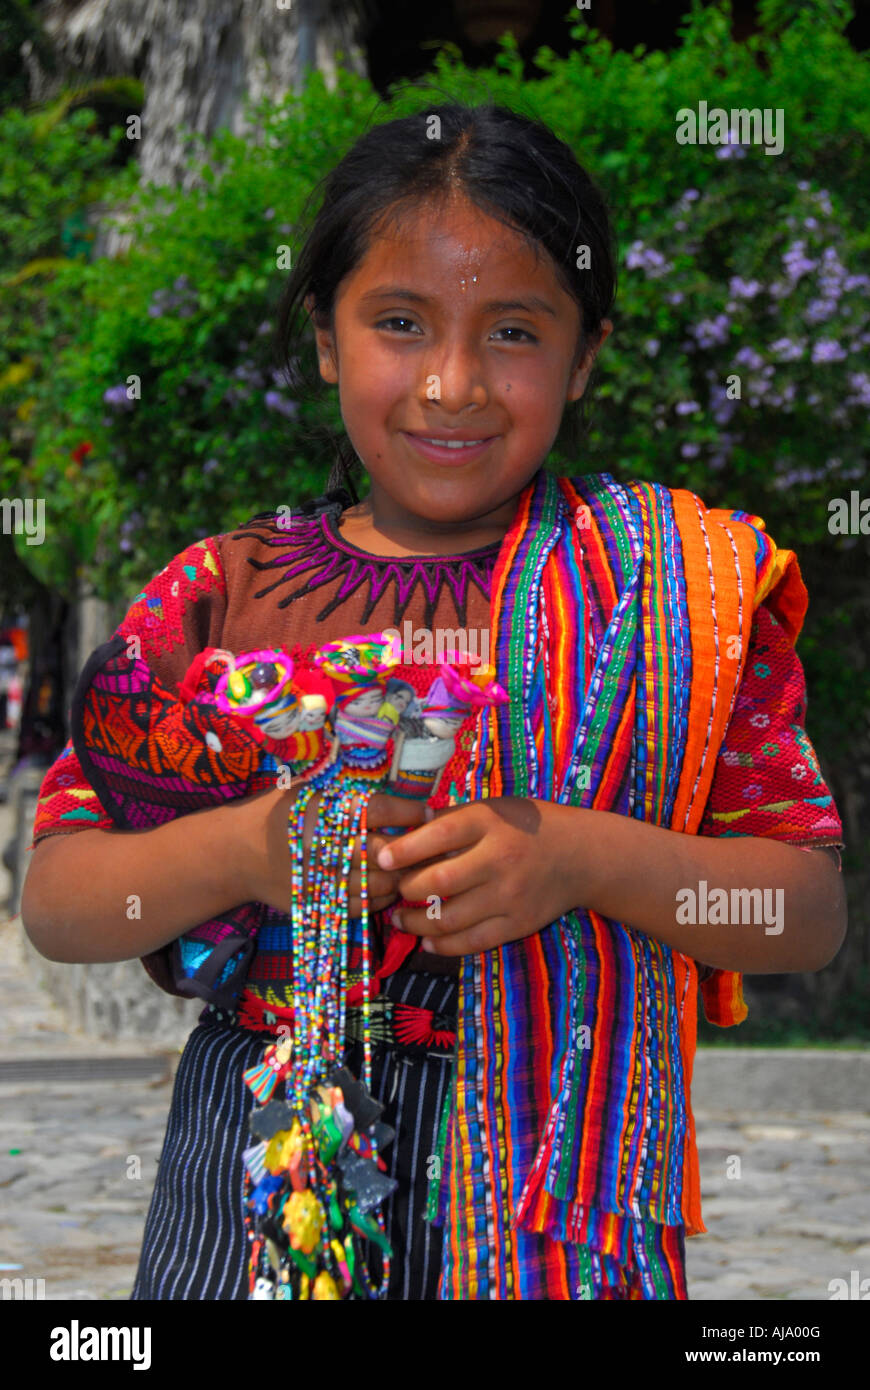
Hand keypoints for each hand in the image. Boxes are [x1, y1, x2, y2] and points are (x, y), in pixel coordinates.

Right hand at [235, 784, 428, 916]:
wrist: (241, 851)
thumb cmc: (283, 813)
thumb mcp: (313, 790)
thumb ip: (352, 794)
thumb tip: (403, 795)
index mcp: (328, 809)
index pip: (384, 809)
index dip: (412, 812)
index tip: (430, 812)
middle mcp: (328, 844)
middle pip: (388, 851)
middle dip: (414, 850)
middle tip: (433, 846)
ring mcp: (324, 879)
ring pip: (381, 883)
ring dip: (401, 876)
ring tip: (414, 868)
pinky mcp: (320, 904)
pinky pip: (365, 906)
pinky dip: (382, 897)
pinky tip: (387, 885)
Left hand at [375, 796, 584, 954]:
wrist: (580, 856)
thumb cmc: (525, 826)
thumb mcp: (491, 809)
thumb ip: (450, 820)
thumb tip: (401, 835)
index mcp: (490, 823)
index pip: (440, 835)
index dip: (405, 849)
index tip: (380, 859)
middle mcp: (500, 858)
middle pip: (440, 880)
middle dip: (406, 889)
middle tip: (392, 891)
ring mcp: (510, 895)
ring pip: (450, 918)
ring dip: (417, 923)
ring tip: (401, 919)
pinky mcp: (518, 923)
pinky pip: (472, 941)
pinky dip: (443, 944)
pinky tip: (427, 939)